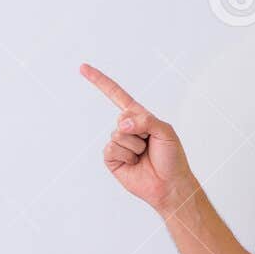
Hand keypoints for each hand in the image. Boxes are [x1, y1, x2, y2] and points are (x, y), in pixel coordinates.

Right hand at [79, 63, 197, 212]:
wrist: (169, 185)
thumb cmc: (171, 157)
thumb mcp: (165, 131)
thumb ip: (145, 120)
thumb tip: (122, 124)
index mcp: (139, 117)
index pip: (116, 95)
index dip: (99, 81)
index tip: (83, 68)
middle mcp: (126, 128)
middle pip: (121, 118)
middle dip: (139, 130)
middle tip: (150, 143)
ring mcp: (118, 144)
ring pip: (117, 135)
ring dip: (135, 146)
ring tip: (144, 155)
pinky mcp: (112, 159)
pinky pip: (111, 149)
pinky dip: (125, 155)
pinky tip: (134, 162)